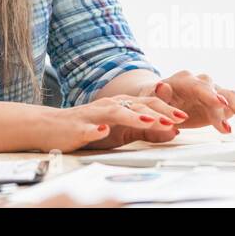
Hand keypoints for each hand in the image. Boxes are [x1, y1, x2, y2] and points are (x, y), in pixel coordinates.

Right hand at [35, 94, 186, 151]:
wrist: (50, 126)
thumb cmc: (85, 127)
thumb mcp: (121, 131)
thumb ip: (144, 130)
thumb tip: (171, 131)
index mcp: (120, 105)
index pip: (147, 104)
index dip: (166, 109)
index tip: (185, 116)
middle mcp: (109, 105)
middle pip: (137, 106)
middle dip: (158, 112)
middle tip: (177, 118)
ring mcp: (93, 115)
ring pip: (116, 113)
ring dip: (133, 117)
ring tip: (149, 122)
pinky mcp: (78, 127)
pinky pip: (88, 127)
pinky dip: (96, 129)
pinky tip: (102, 130)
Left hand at [134, 70, 234, 134]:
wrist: (158, 97)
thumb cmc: (152, 98)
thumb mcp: (148, 97)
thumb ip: (156, 94)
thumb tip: (162, 86)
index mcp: (184, 80)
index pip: (199, 87)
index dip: (209, 96)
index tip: (218, 105)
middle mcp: (203, 83)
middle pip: (218, 92)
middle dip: (226, 104)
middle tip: (234, 117)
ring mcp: (216, 92)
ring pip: (232, 96)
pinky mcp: (225, 103)